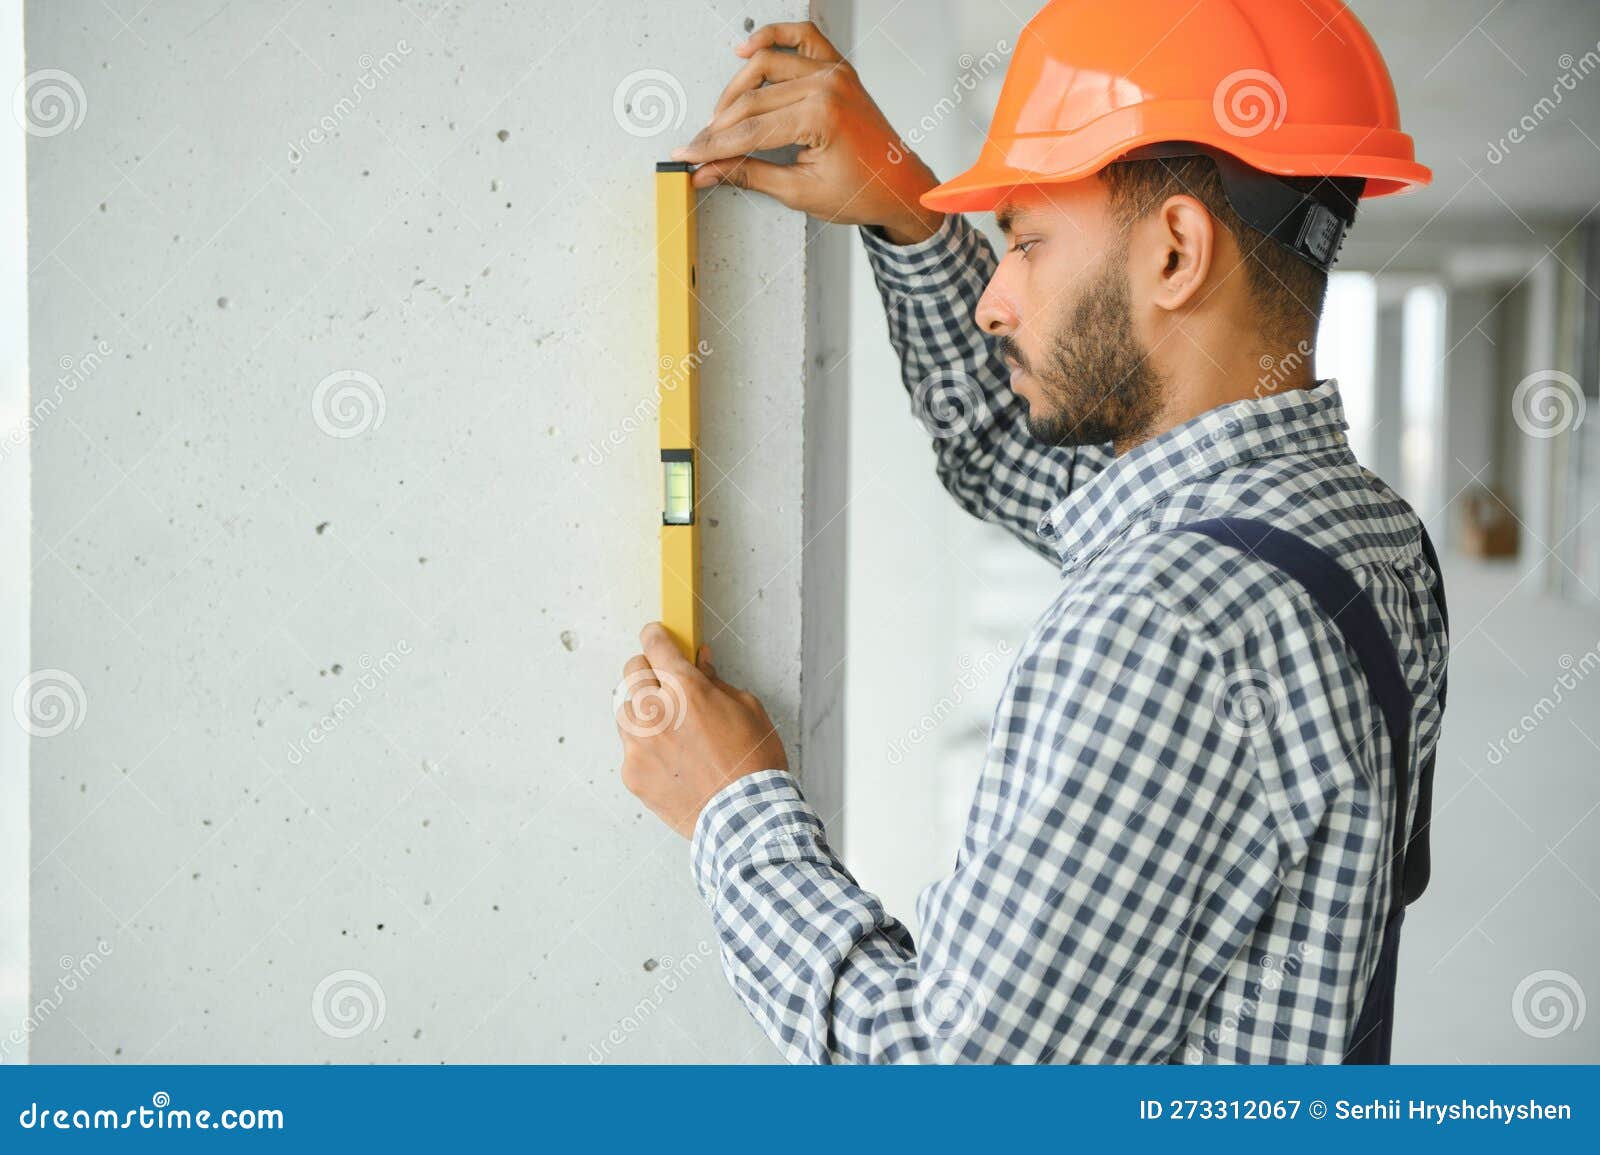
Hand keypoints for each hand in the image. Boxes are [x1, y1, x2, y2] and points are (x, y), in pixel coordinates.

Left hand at [615, 624, 788, 838]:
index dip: (655, 636)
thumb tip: (701, 661)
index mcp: (686, 689)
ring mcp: (639, 745)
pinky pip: (629, 748)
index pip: (656, 646)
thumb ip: (717, 681)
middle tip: (664, 679)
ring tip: (667, 725)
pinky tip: (669, 758)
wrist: (746, 818)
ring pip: (625, 709)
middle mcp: (656, 712)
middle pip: (632, 671)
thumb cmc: (753, 764)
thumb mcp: (747, 710)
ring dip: (642, 709)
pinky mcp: (632, 773)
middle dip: (648, 669)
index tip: (656, 636)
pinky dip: (644, 747)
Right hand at [670, 20, 944, 244]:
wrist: (899, 186)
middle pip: (752, 99)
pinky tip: (748, 51)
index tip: (690, 155)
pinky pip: (801, 36)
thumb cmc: (863, 191)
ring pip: (766, 65)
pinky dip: (772, 37)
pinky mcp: (838, 67)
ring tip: (720, 117)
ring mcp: (834, 72)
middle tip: (700, 146)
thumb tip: (711, 171)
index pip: (750, 130)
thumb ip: (750, 175)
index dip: (714, 146)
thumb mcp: (800, 191)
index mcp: (821, 117)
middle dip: (719, 126)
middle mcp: (828, 86)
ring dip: (736, 89)